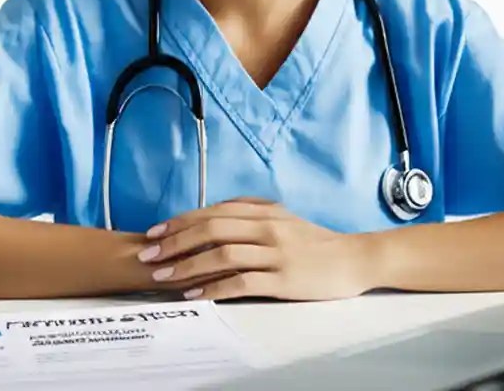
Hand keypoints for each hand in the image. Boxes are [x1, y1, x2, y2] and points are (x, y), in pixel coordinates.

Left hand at [137, 198, 371, 300]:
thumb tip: (217, 209)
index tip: (154, 233)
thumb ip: (252, 211)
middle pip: (211, 229)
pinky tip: (195, 294)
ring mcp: (275, 254)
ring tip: (163, 277)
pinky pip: (242, 283)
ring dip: (188, 265)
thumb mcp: (284, 217)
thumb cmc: (316, 241)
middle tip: (148, 256)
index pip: (212, 212)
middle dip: (174, 242)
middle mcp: (267, 228)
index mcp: (264, 212)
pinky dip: (214, 288)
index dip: (179, 222)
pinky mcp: (283, 280)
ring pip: (222, 255)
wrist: (355, 259)